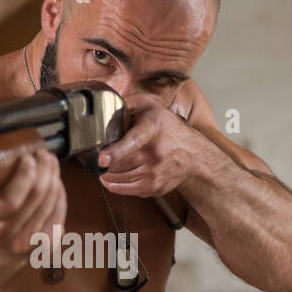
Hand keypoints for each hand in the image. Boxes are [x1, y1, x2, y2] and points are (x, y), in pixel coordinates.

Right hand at [0, 148, 65, 255]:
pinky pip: (57, 220)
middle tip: (44, 154)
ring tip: (50, 164)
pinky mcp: (37, 247)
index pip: (11, 203)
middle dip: (45, 171)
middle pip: (35, 201)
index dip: (26, 177)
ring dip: (54, 180)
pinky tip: (56, 184)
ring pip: (48, 208)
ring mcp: (18, 245)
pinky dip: (60, 199)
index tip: (29, 157)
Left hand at [96, 91, 210, 196]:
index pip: (133, 141)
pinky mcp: (154, 187)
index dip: (115, 151)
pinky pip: (125, 189)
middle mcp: (155, 154)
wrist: (193, 154)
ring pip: (118, 177)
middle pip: (119, 163)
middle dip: (103, 161)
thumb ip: (130, 102)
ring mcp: (155, 173)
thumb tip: (110, 106)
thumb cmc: (169, 129)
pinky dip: (112, 184)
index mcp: (153, 130)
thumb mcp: (152, 106)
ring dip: (106, 172)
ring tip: (104, 165)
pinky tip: (109, 177)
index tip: (101, 158)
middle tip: (98, 155)